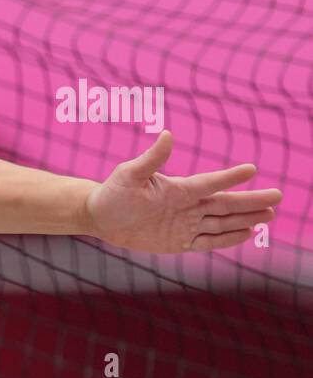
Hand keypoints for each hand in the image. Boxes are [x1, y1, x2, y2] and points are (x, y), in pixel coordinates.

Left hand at [83, 131, 280, 253]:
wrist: (100, 217)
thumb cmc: (113, 192)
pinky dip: (227, 240)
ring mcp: (185, 224)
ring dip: (245, 220)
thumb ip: (151, 159)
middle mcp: (187, 206)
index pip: (209, 183)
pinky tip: (246, 234)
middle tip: (277, 197)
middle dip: (250, 202)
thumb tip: (167, 135)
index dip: (228, 178)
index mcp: (178, 188)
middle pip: (224, 204)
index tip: (251, 169)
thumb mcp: (130, 174)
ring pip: (221, 223)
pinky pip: (207, 242)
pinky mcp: (179, 242)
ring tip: (269, 216)